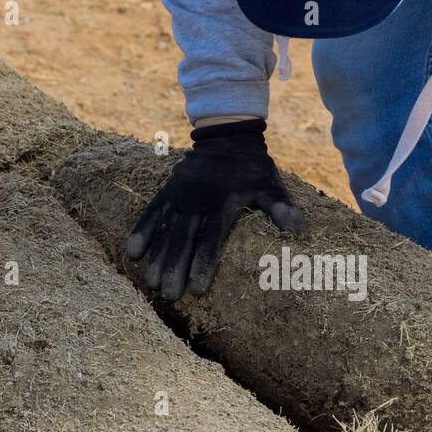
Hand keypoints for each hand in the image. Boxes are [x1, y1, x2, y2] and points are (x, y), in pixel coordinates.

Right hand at [126, 118, 305, 299]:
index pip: (210, 238)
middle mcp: (196, 200)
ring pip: (165, 230)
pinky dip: (141, 232)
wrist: (228, 136)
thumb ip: (280, 207)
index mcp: (222, 202)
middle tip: (170, 295)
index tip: (198, 288)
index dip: (203, 264)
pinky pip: (151, 213)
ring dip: (157, 257)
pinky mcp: (168, 191)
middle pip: (183, 239)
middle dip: (175, 268)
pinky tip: (132, 253)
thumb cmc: (253, 168)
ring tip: (151, 284)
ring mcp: (179, 195)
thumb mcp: (270, 184)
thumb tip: (299, 230)